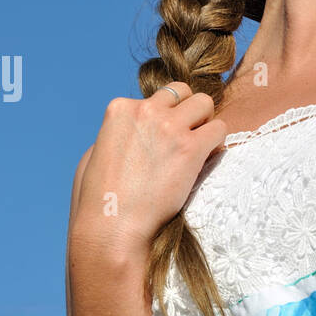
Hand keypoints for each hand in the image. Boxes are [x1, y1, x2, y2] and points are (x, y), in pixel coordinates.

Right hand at [72, 82, 227, 254]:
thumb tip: (133, 129)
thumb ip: (117, 133)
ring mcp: (169, 127)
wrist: (112, 224)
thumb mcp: (95, 153)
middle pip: (182, 91)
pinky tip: (207, 159)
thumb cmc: (99, 198)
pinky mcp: (190, 148)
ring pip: (205, 103)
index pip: (156, 97)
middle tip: (187, 136)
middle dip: (187, 110)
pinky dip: (218, 142)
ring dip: (205, 121)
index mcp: (120, 108)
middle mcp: (145, 110)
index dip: (164, 116)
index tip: (163, 139)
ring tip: (199, 146)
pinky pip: (220, 128)